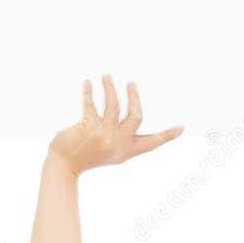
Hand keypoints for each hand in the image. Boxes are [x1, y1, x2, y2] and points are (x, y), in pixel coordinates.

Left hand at [48, 76, 182, 175]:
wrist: (63, 166)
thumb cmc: (84, 156)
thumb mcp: (107, 151)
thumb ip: (118, 136)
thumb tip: (128, 111)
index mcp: (125, 151)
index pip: (150, 143)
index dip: (166, 136)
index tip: (181, 128)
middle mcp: (118, 144)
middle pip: (136, 116)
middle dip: (135, 97)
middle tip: (131, 83)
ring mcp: (104, 136)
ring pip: (114, 105)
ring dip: (110, 87)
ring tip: (106, 76)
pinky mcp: (89, 129)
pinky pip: (91, 105)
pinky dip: (88, 92)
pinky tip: (87, 83)